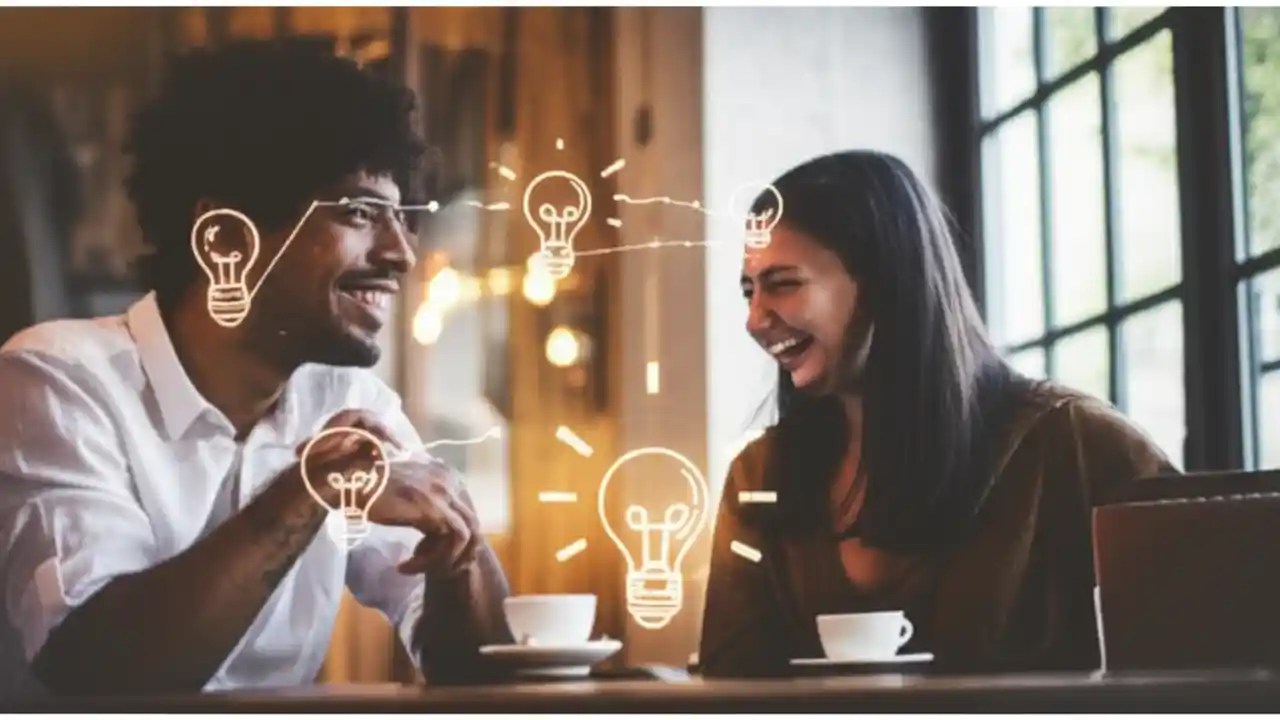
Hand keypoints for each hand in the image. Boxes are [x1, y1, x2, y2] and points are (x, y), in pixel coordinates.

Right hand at [296, 410, 480, 575]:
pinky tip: (404, 567)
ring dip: (442, 561)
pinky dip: (431, 561)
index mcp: (443, 474)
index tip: (426, 555)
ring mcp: (442, 493)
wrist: (344, 480)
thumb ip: (421, 504)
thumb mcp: (401, 494)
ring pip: (465, 537)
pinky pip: (451, 542)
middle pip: (472, 526)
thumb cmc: (363, 487)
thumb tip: (433, 531)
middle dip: (456, 555)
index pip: (465, 513)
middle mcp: (448, 480)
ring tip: (413, 569)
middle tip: (432, 571)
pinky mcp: (432, 509)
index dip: (453, 542)